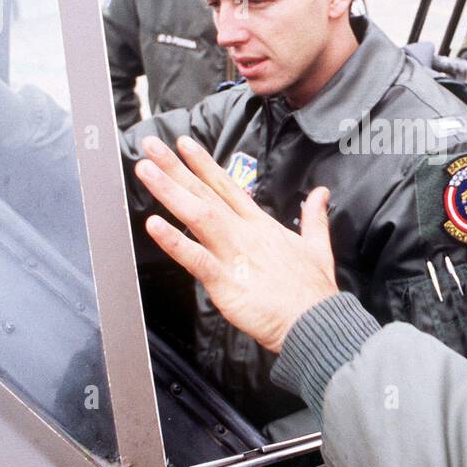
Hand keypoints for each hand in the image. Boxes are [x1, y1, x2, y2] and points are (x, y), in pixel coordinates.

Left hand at [135, 134, 339, 352]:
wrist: (316, 321)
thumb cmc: (314, 291)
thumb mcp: (318, 246)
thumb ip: (314, 217)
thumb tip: (321, 193)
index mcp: (261, 225)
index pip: (228, 187)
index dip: (204, 164)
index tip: (184, 144)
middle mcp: (244, 233)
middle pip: (206, 194)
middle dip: (177, 168)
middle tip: (151, 146)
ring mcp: (233, 254)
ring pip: (197, 215)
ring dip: (170, 191)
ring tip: (146, 171)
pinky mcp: (226, 281)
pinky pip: (195, 258)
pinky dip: (174, 242)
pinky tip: (154, 225)